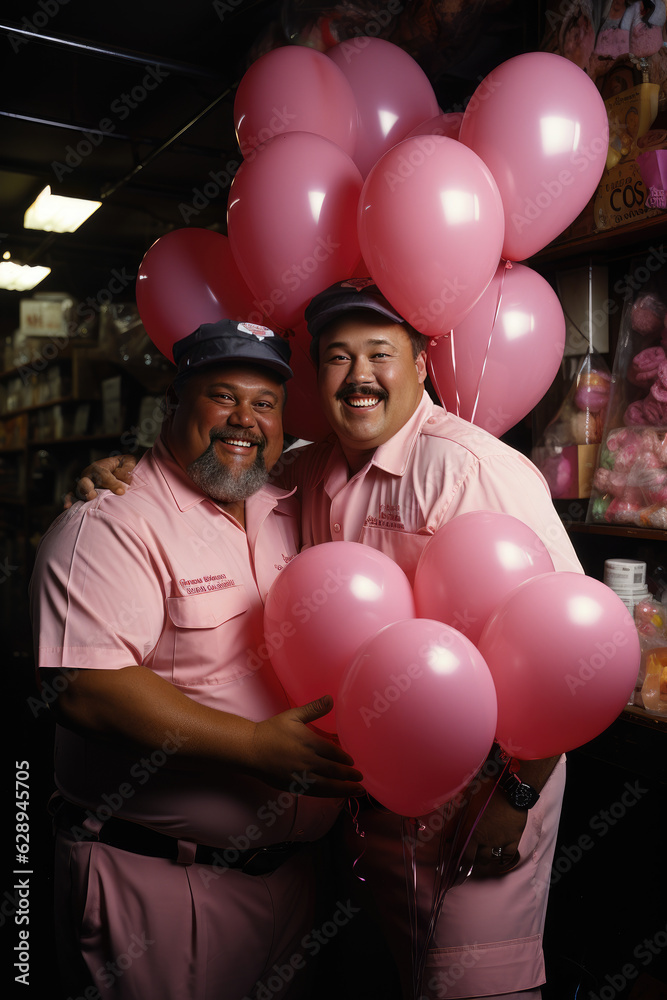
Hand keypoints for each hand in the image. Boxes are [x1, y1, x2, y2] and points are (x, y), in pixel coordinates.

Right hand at [63, 454, 137, 507]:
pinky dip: (69, 500)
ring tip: (84, 502)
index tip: (121, 492)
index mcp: (100, 466)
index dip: (111, 483)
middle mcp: (89, 475)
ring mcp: (83, 484)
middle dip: (87, 488)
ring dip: (80, 496)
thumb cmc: (124, 466)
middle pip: (85, 481)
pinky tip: (67, 506)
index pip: (103, 474)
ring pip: (78, 490)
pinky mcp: (81, 493)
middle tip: (92, 496)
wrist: (120, 469)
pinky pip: (72, 496)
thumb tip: (125, 477)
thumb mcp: (128, 463)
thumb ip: (126, 469)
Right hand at [249, 696, 364, 797]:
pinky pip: (314, 792)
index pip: (332, 753)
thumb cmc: (272, 731)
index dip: (344, 758)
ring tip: (356, 791)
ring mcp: (299, 776)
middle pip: (333, 771)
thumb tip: (331, 698)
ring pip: (326, 785)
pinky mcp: (292, 786)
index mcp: (308, 742)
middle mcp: (306, 761)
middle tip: (360, 778)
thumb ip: (313, 709)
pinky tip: (334, 795)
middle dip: (348, 776)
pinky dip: (327, 794)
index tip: (353, 761)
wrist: (251, 750)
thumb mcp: (293, 716)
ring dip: (343, 789)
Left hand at [459, 785, 526, 871]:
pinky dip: (502, 861)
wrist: (511, 789)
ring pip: (488, 859)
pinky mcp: (513, 840)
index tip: (452, 864)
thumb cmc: (486, 792)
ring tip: (480, 858)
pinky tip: (499, 860)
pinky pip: (507, 857)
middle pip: (473, 860)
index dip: (454, 860)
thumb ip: (455, 821)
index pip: (459, 852)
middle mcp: (484, 840)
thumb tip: (445, 836)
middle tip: (465, 864)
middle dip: (468, 863)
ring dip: (483, 860)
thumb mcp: (467, 802)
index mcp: (471, 830)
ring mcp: (499, 841)